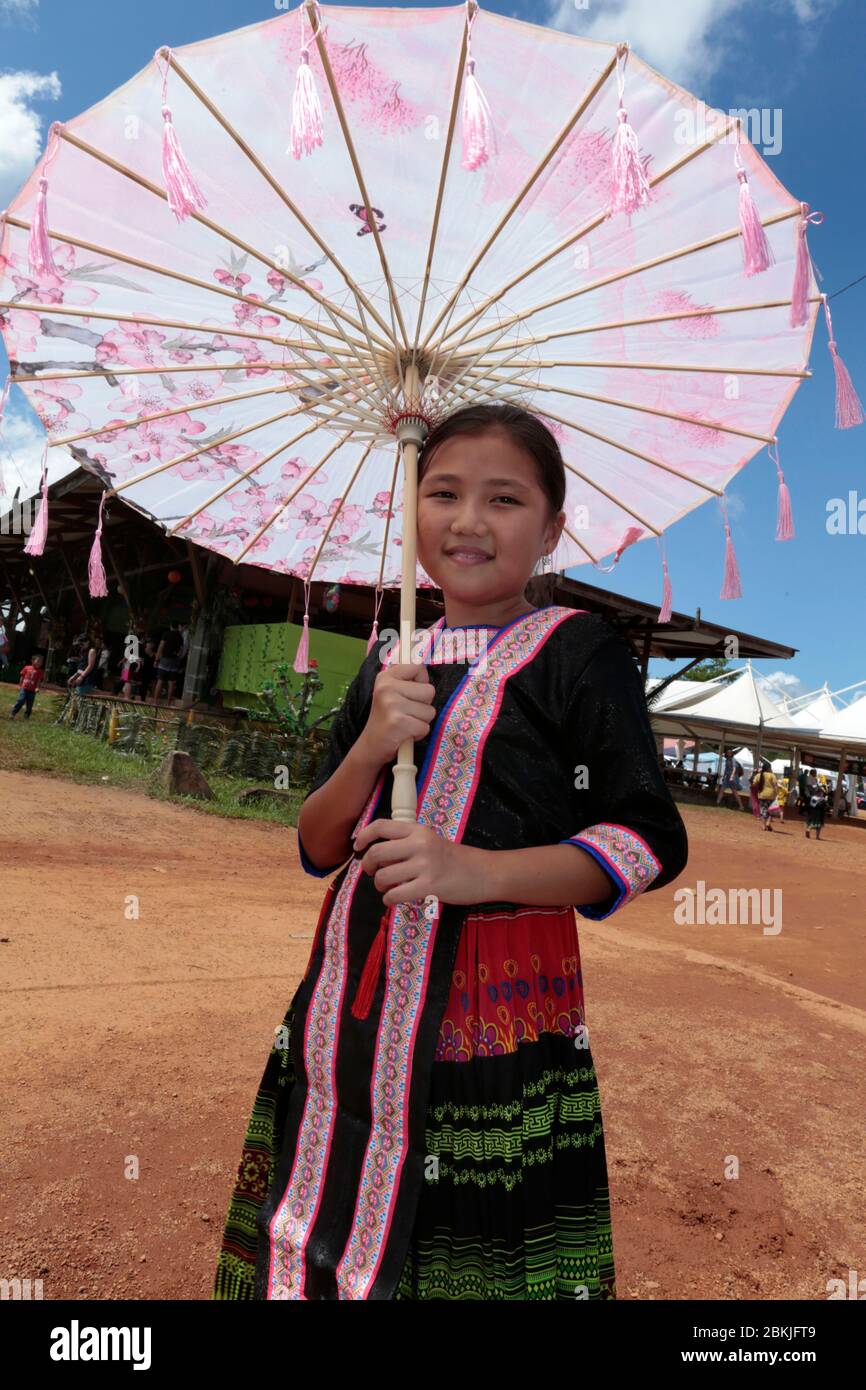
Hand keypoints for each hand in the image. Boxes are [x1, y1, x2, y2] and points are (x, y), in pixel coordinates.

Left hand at [352, 819, 477, 905]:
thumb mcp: (430, 841)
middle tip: (371, 873)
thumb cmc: (453, 859)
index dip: (363, 836)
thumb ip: (406, 843)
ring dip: (379, 886)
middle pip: (376, 853)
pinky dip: (388, 899)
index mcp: (418, 830)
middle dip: (367, 866)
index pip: (380, 826)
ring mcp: (424, 865)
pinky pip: (394, 894)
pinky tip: (394, 899)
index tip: (357, 847)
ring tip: (388, 888)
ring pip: (383, 876)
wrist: (482, 873)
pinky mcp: (429, 886)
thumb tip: (375, 855)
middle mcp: (419, 844)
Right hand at [359, 662, 435, 768]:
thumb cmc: (387, 718)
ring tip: (405, 723)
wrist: (370, 746)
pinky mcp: (398, 723)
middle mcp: (387, 687)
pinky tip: (404, 734)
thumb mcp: (391, 692)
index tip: (410, 693)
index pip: (419, 667)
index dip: (421, 683)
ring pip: (430, 711)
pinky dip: (418, 734)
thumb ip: (407, 676)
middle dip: (423, 705)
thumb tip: (423, 649)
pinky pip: (425, 727)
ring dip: (421, 721)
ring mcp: (391, 705)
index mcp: (386, 676)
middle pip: (429, 690)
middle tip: (406, 713)